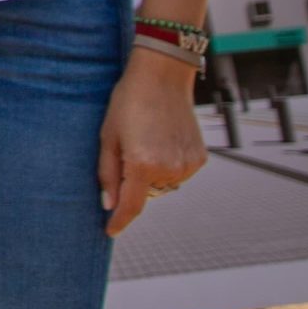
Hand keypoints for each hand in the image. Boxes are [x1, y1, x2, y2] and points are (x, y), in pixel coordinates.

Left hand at [98, 52, 207, 235]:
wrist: (162, 77)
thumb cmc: (128, 103)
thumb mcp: (108, 137)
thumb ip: (108, 174)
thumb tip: (109, 204)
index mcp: (142, 164)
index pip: (131, 206)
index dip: (119, 221)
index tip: (110, 231)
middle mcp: (169, 169)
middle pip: (147, 194)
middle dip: (134, 184)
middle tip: (129, 151)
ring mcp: (187, 165)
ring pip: (164, 185)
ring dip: (153, 175)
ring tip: (147, 141)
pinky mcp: (199, 158)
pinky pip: (178, 173)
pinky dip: (168, 166)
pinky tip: (163, 139)